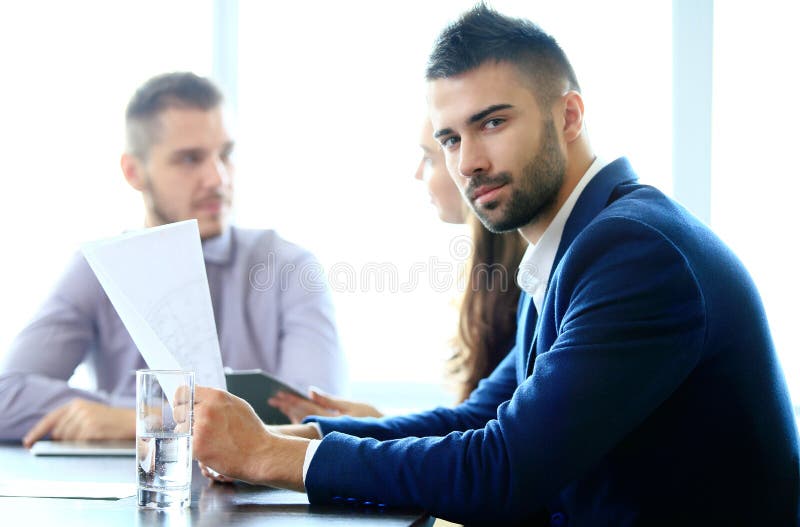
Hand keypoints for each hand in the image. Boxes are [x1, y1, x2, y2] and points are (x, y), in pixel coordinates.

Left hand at [23, 399, 135, 447]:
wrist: (135, 421)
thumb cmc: (112, 422)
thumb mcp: (90, 414)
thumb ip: (72, 421)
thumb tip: (53, 438)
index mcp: (76, 404)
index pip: (50, 419)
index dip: (37, 432)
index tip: (28, 443)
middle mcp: (79, 409)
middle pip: (58, 433)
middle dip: (64, 441)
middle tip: (83, 439)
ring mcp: (86, 418)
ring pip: (68, 440)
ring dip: (77, 444)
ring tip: (94, 438)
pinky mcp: (92, 428)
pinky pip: (79, 444)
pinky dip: (85, 446)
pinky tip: (97, 440)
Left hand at [188, 386, 309, 491]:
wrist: (260, 454)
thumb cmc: (251, 432)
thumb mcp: (237, 405)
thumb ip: (216, 400)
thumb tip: (198, 397)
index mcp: (216, 396)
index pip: (184, 392)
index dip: (181, 400)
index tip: (182, 407)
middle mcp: (207, 408)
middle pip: (179, 411)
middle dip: (184, 420)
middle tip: (196, 428)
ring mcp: (201, 427)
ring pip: (180, 429)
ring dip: (188, 436)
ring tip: (206, 441)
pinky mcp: (197, 446)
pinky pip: (185, 445)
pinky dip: (193, 449)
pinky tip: (207, 450)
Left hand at [268, 388, 383, 422]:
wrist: (386, 437)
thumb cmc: (371, 420)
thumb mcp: (351, 407)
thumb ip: (329, 400)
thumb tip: (310, 391)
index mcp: (329, 418)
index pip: (305, 408)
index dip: (290, 401)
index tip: (276, 396)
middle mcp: (326, 426)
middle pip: (301, 414)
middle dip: (287, 406)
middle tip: (271, 399)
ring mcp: (327, 431)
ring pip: (305, 420)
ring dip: (291, 412)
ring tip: (279, 404)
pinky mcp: (331, 432)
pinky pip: (312, 425)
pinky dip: (301, 419)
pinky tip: (293, 414)